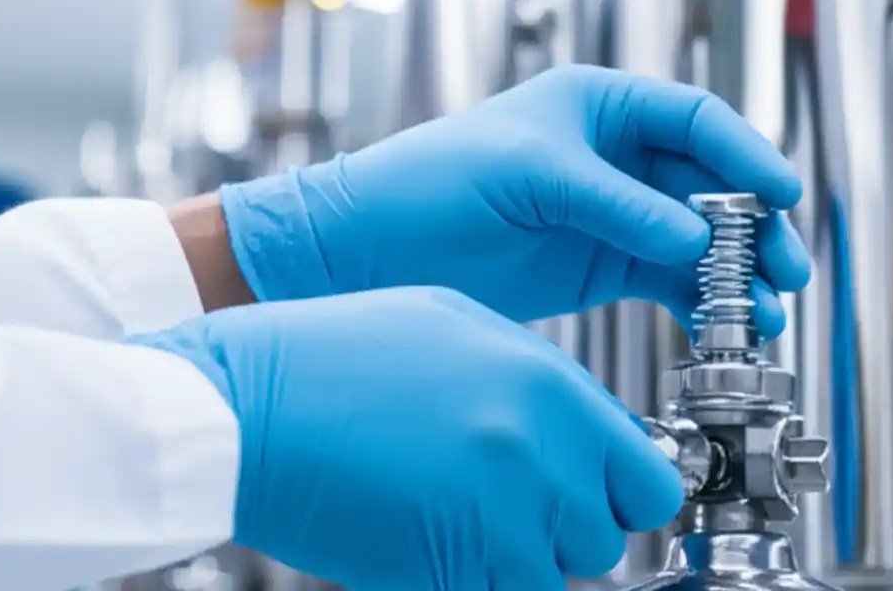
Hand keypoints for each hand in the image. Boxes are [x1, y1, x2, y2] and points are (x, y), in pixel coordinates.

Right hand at [131, 287, 681, 589]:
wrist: (241, 408)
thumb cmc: (334, 358)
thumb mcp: (457, 327)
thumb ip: (542, 381)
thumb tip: (594, 428)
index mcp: (546, 386)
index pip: (651, 479)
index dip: (622, 492)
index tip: (597, 494)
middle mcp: (536, 453)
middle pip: (607, 536)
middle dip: (569, 529)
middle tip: (511, 505)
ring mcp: (495, 519)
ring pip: (557, 576)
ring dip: (520, 560)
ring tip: (459, 517)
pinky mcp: (448, 571)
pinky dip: (476, 581)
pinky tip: (430, 539)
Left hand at [221, 65, 809, 333]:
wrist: (367, 249)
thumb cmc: (432, 184)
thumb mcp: (531, 177)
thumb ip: (617, 206)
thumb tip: (699, 240)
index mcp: (600, 106)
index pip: (696, 121)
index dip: (746, 156)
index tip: (783, 194)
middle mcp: (615, 155)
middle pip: (710, 185)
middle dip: (754, 227)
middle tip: (787, 270)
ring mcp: (611, 213)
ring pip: (697, 238)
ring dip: (736, 274)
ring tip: (767, 314)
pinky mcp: (599, 265)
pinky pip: (667, 279)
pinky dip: (699, 302)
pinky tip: (723, 327)